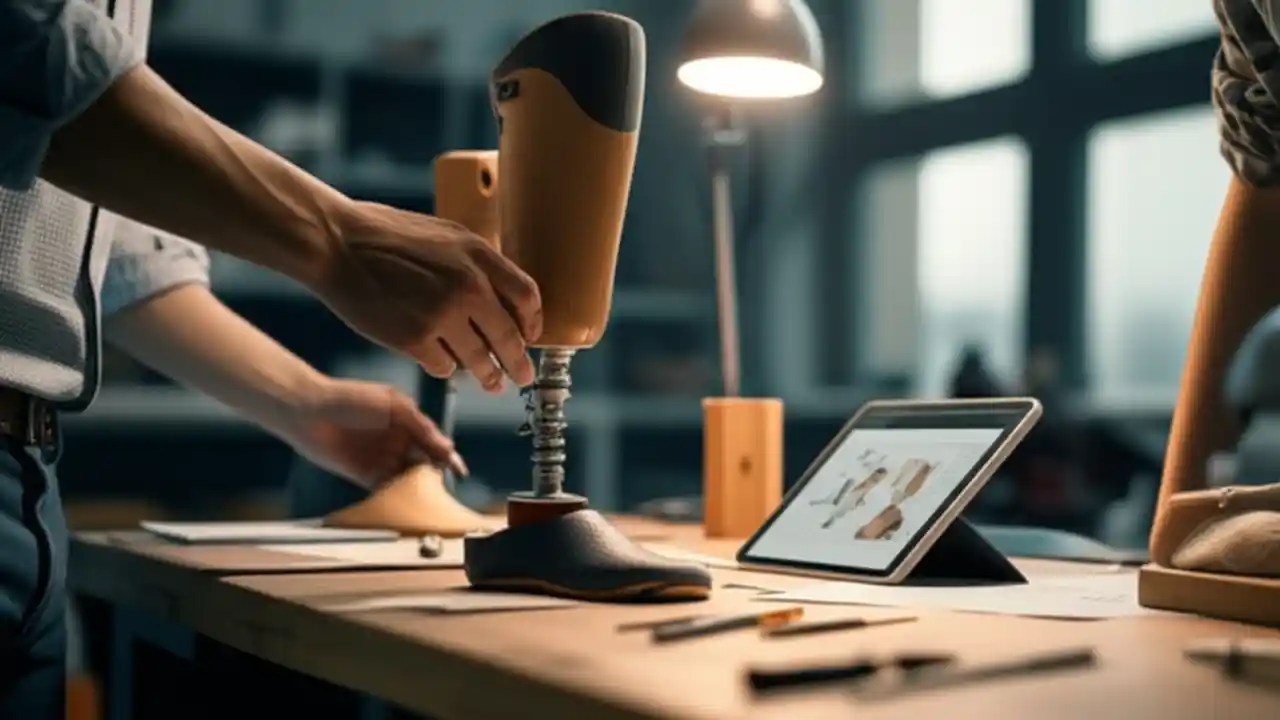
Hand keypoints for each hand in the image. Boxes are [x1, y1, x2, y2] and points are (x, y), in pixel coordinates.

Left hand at [279, 377, 466, 489]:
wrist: (309, 411)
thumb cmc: (351, 398)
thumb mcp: (392, 405)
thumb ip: (420, 425)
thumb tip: (447, 446)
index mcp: (407, 422)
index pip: (434, 442)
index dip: (447, 456)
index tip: (458, 469)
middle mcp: (397, 442)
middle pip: (424, 462)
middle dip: (436, 474)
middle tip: (444, 486)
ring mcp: (382, 459)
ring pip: (408, 478)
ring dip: (418, 488)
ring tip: (429, 498)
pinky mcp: (365, 476)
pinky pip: (387, 489)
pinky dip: (398, 497)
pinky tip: (408, 503)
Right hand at [317, 200, 541, 391]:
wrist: (337, 244)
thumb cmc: (386, 236)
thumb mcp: (444, 236)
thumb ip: (475, 263)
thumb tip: (502, 295)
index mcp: (478, 255)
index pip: (526, 295)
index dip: (533, 321)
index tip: (531, 335)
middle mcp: (467, 287)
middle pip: (509, 337)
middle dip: (519, 363)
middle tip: (523, 376)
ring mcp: (442, 315)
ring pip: (480, 360)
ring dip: (488, 375)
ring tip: (492, 383)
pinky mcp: (414, 339)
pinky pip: (444, 366)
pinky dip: (446, 368)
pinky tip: (444, 365)